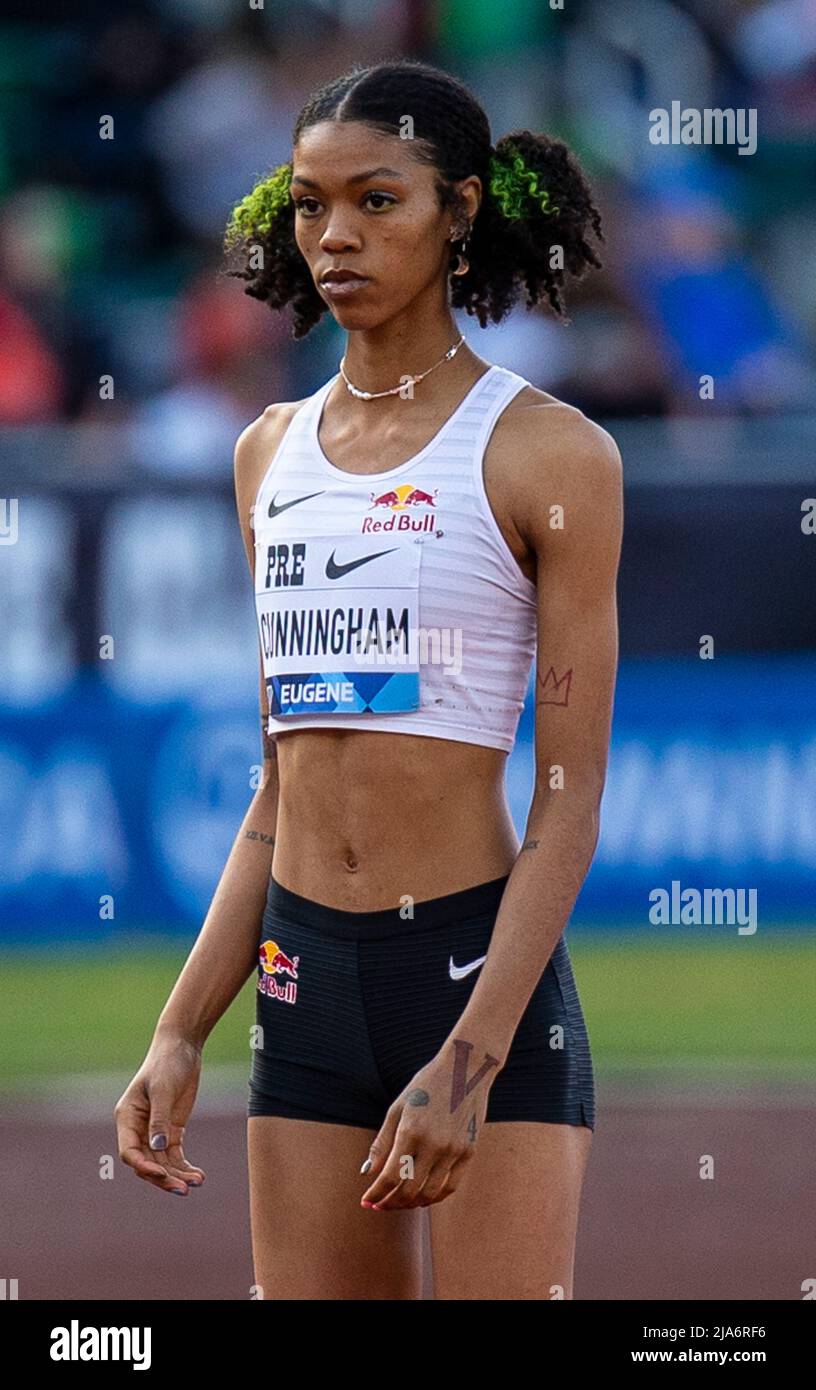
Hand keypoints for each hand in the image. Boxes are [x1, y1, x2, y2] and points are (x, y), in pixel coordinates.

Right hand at [114, 1033, 205, 1196]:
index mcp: (127, 1118)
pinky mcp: (171, 1130)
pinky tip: (198, 1176)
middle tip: (182, 1189)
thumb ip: (160, 1118)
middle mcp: (137, 1128)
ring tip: (197, 1183)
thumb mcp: (163, 1089)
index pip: (129, 1151)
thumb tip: (157, 1147)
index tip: (161, 1173)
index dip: (143, 1166)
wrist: (182, 1047)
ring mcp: (155, 1131)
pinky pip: (174, 1155)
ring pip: (161, 1162)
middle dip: (163, 1177)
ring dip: (176, 1175)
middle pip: (146, 1162)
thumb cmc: (167, 1063)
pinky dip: (184, 1167)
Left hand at [359, 1037, 501, 1210]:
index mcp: (411, 1130)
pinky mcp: (469, 1152)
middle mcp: (434, 1144)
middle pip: (409, 1190)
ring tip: (399, 1202)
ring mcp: (454, 1150)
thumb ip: (382, 1142)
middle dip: (391, 1203)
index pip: (390, 1176)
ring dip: (411, 1204)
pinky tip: (423, 1196)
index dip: (376, 1194)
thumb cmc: (426, 1085)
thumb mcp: (398, 1108)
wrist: (465, 1068)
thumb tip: (366, 1173)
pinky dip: (435, 1197)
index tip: (366, 1202)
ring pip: (430, 1193)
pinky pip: (451, 1186)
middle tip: (380, 1204)